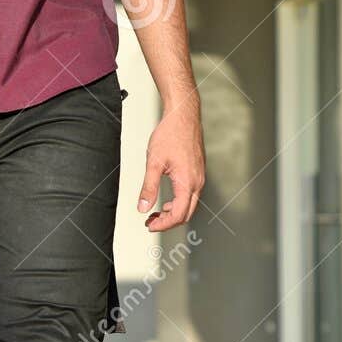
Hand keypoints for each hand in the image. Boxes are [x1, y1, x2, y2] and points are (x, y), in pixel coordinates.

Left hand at [137, 90, 204, 231]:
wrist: (183, 116)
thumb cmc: (171, 134)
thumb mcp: (154, 163)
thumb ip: (148, 188)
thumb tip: (142, 207)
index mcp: (187, 183)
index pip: (177, 215)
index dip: (162, 225)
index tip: (150, 225)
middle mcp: (197, 182)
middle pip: (186, 214)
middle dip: (168, 222)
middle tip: (151, 222)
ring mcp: (199, 177)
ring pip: (189, 205)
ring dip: (173, 212)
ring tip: (156, 212)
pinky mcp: (198, 172)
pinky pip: (191, 195)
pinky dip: (178, 202)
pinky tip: (167, 199)